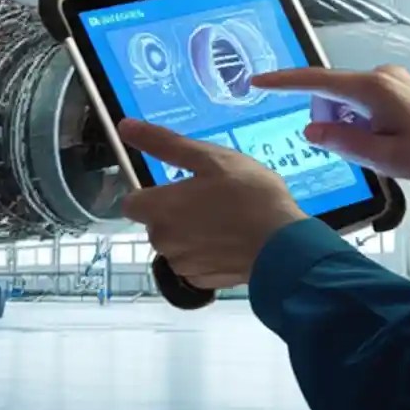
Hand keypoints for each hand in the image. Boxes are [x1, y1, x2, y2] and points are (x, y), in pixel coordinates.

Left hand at [118, 119, 308, 289]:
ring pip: (174, 245)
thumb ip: (164, 144)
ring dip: (189, 234)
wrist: (284, 245)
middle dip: (174, 212)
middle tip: (211, 200)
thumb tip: (125, 126)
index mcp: (159, 209)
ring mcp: (181, 265)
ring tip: (224, 221)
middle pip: (155, 223)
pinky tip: (230, 243)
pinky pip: (193, 264)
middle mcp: (162, 241)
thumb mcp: (210, 158)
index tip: (178, 187)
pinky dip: (205, 254)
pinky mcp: (201, 282)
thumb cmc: (249, 194)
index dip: (151, 193)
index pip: (131, 202)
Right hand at [251, 64, 409, 182]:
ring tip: (382, 148)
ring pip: (347, 102)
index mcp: (373, 89)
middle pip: (332, 96)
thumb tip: (310, 129)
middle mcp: (380, 75)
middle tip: (365, 152)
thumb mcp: (384, 158)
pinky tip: (386, 139)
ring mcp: (390, 78)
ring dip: (350, 125)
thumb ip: (343, 142)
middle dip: (332, 123)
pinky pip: (362, 102)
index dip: (284, 82)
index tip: (257, 82)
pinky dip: (362, 121)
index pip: (317, 81)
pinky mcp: (398, 86)